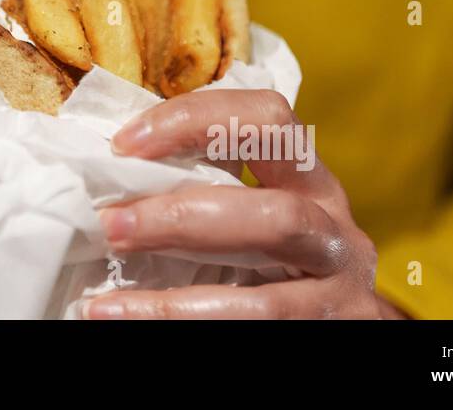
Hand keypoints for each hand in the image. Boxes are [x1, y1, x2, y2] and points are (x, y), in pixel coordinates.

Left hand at [85, 88, 404, 318]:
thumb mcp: (254, 217)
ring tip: (105, 302)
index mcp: (310, 181)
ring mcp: (338, 290)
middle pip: (274, 214)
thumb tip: (107, 177)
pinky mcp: (328, 331)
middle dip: (182, 217)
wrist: (347, 326)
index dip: (197, 120)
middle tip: (111, 224)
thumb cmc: (276, 265)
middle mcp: (334, 230)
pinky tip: (125, 320)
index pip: (268, 120)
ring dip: (176, 297)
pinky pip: (251, 326)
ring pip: (264, 296)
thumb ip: (204, 190)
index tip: (125, 143)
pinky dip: (180, 323)